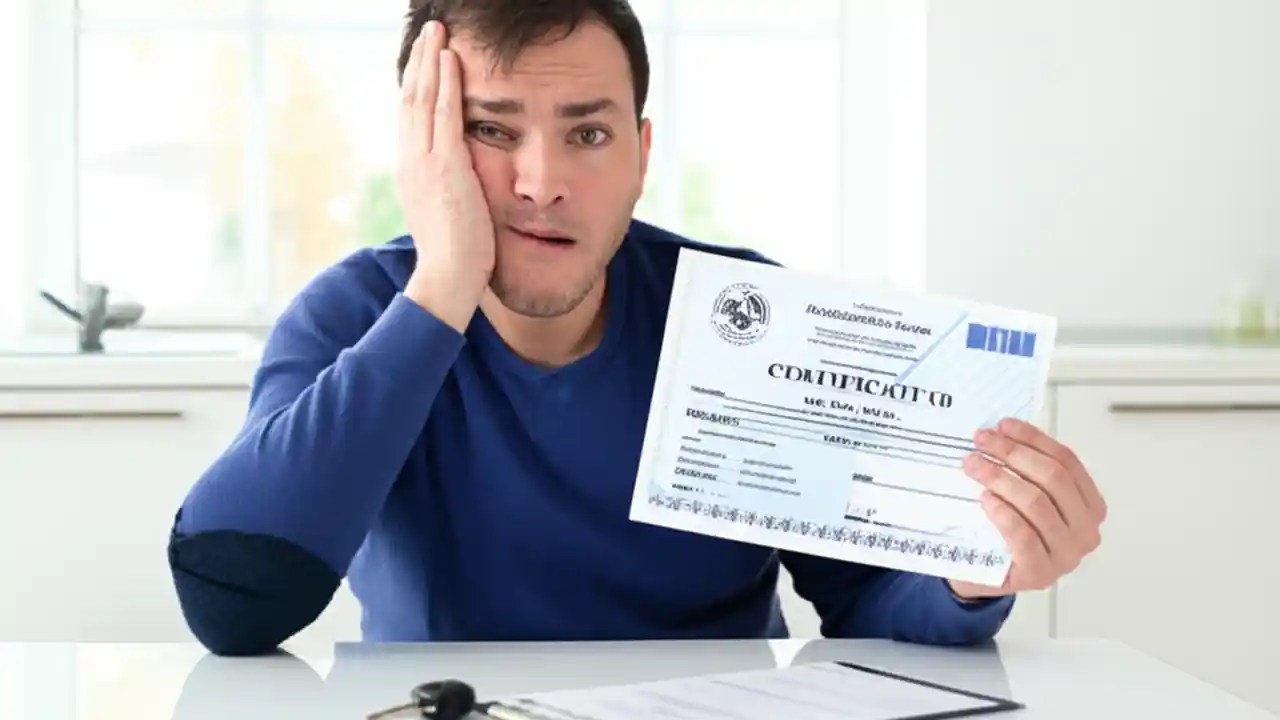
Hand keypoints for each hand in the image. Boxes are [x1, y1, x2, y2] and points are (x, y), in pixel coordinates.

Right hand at [397, 20, 495, 332]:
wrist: (448, 279)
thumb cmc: (456, 255)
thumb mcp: (447, 211)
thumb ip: (449, 187)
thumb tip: (461, 177)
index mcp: (411, 170)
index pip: (411, 116)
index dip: (417, 83)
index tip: (426, 60)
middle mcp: (411, 160)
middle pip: (410, 97)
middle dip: (420, 61)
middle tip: (429, 32)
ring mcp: (425, 162)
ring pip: (423, 98)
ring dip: (431, 60)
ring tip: (438, 32)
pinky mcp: (445, 167)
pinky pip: (445, 114)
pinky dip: (447, 83)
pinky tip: (452, 59)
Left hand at [947, 418, 1106, 600]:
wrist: (984, 574)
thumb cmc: (1006, 529)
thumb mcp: (1022, 494)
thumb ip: (1025, 468)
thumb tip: (1003, 430)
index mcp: (1090, 506)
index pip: (1067, 462)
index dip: (1034, 439)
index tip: (1003, 425)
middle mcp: (1086, 532)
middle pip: (1053, 478)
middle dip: (1013, 453)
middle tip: (981, 441)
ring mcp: (1066, 556)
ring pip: (1037, 503)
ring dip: (1000, 477)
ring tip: (973, 465)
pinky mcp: (1040, 574)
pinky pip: (1023, 534)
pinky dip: (1003, 512)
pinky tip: (985, 499)